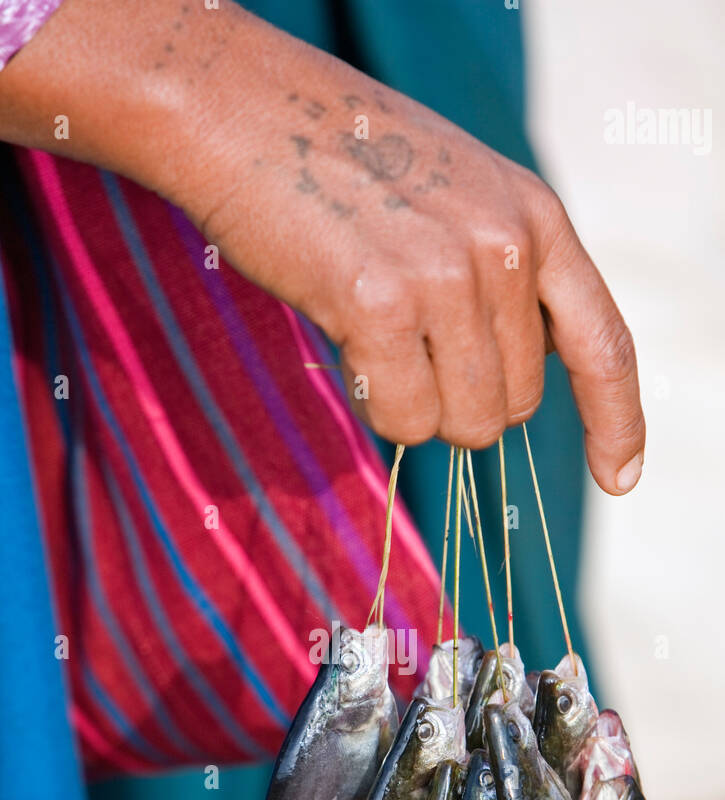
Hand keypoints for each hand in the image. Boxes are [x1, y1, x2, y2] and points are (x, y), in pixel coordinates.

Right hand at [0, 0, 644, 492]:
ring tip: (374, 334)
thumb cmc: (343, 164)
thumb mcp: (459, 199)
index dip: (615, 421)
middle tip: (404, 340)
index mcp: (535, 218)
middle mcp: (508, 248)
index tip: (619, 476)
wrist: (247, 110)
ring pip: (466, 423)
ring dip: (418, 406)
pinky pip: (405, 418)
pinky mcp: (383, 303)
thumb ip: (502, 279)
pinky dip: (377, 406)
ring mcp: (449, 275)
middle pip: (515, 406)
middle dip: (462, 398)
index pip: (602, 343)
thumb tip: (509, 387)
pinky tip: (347, 341)